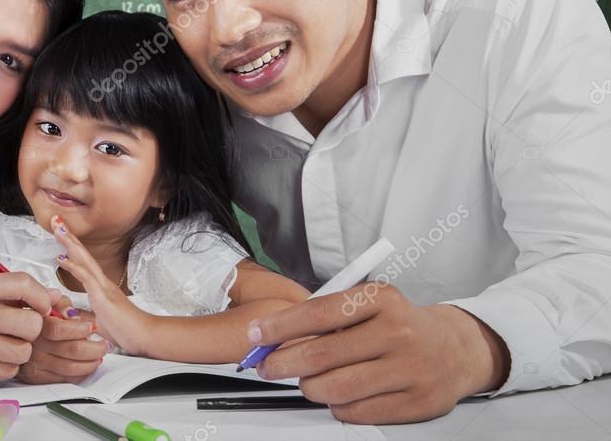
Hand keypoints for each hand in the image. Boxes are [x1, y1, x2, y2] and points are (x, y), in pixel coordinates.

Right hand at [0, 273, 50, 391]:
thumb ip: (10, 295)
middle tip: (18, 331)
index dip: (41, 296)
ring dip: (18, 352)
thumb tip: (53, 296)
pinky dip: (4, 368)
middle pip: (32, 322)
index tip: (42, 306)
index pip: (23, 283)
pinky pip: (9, 370)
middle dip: (32, 331)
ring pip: (24, 350)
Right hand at [17, 305, 107, 383]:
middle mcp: (34, 346)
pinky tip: (88, 365)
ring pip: (71, 369)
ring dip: (92, 363)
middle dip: (95, 348)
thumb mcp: (48, 302)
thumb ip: (61, 303)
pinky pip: (65, 380)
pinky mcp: (37, 377)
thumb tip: (72, 314)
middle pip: (71, 351)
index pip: (60, 330)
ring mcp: (35, 364)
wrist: (15, 333)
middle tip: (103, 344)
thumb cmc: (36, 316)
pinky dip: (82, 374)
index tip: (91, 327)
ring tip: (99, 355)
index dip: (80, 329)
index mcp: (36, 325)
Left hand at [51, 215, 151, 354]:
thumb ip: (84, 315)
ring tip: (58, 230)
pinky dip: (74, 266)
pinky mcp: (104, 297)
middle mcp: (102, 283)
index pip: (83, 261)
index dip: (72, 246)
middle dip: (69, 237)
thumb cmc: (126, 330)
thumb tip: (69, 312)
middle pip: (83, 254)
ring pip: (84, 260)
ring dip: (70, 244)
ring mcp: (104, 287)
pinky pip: (87, 278)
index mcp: (101, 287)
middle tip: (56, 221)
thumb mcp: (98, 322)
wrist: (144, 337)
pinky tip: (62, 258)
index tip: (60, 233)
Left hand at [248, 283, 510, 423]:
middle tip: (268, 367)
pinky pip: (359, 412)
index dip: (280, 327)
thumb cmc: (398, 325)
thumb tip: (273, 336)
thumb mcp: (368, 304)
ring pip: (337, 389)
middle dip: (284, 363)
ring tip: (308, 383)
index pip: (319, 313)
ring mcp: (410, 368)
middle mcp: (398, 331)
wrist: (454, 349)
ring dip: (310, 389)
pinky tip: (339, 396)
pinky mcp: (418, 402)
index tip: (256, 335)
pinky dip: (338, 407)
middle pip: (323, 355)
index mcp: (381, 299)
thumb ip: (326, 316)